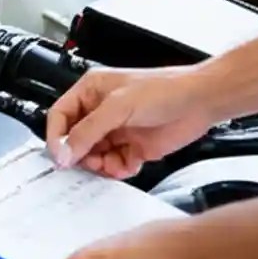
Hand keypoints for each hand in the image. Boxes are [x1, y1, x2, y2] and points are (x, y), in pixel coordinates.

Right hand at [46, 66, 216, 178]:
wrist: (200, 102)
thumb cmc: (165, 89)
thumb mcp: (119, 107)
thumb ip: (88, 130)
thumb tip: (64, 151)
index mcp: (91, 91)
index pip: (60, 116)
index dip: (57, 137)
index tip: (61, 158)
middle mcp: (102, 111)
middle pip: (75, 141)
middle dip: (81, 156)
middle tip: (90, 163)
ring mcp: (118, 130)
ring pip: (94, 157)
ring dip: (101, 165)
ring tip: (113, 163)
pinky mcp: (133, 147)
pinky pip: (115, 165)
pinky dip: (119, 169)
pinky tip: (130, 164)